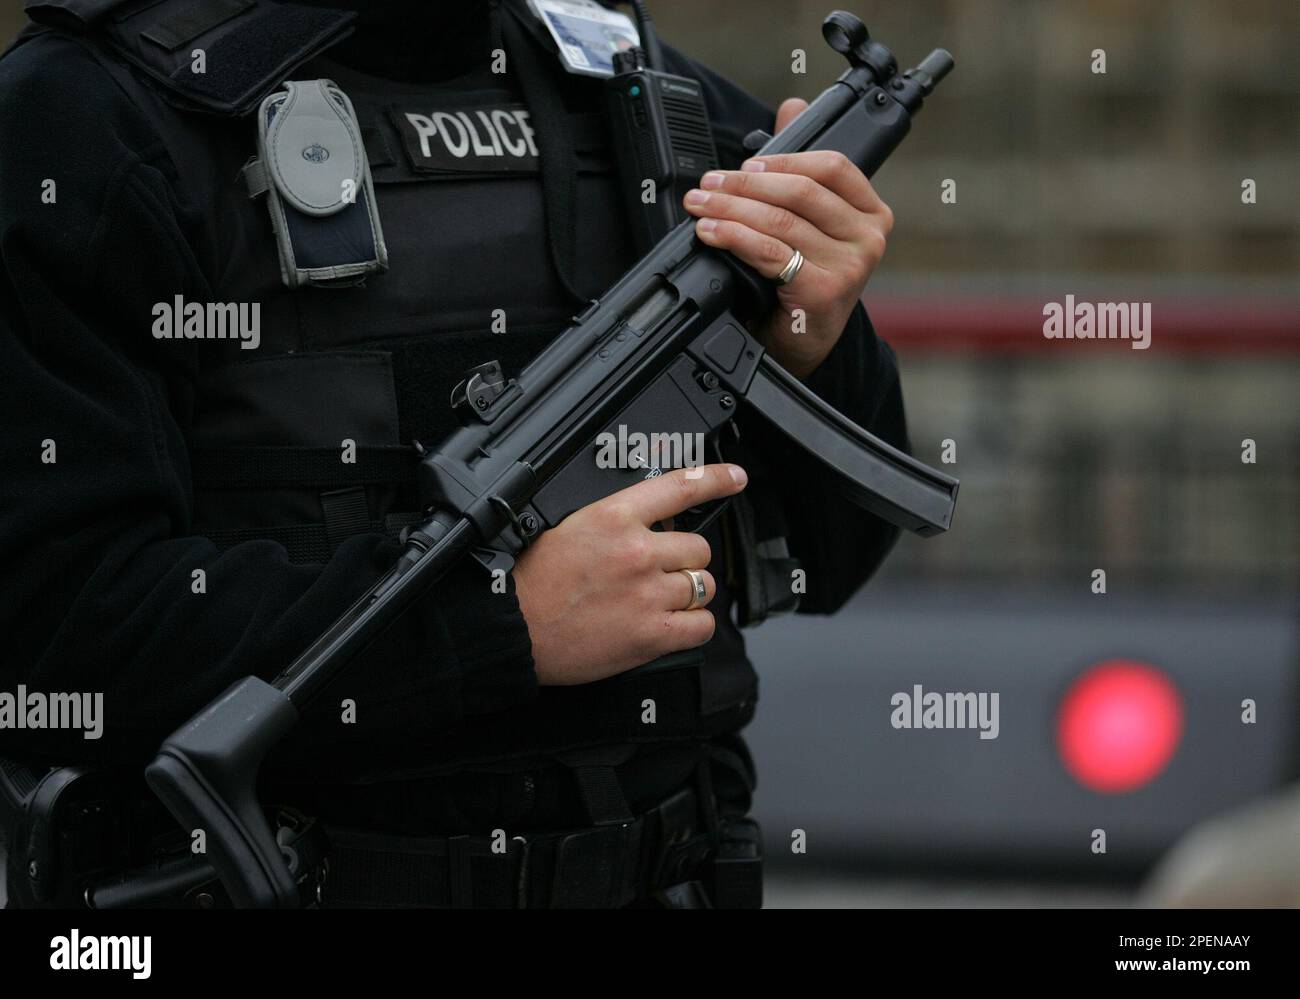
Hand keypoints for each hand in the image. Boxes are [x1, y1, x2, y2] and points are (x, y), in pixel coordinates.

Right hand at [512, 463, 747, 684]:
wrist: (512, 629)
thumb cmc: (531, 583)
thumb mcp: (568, 528)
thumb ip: (614, 522)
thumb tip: (650, 524)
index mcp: (613, 517)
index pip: (679, 488)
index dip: (715, 480)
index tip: (735, 478)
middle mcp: (637, 552)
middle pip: (698, 548)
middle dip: (684, 559)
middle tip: (658, 572)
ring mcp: (648, 594)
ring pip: (703, 586)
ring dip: (688, 592)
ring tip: (658, 599)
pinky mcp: (651, 634)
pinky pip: (702, 625)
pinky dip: (693, 626)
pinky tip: (672, 625)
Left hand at [682, 98, 893, 378]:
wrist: (802, 344)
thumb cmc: (805, 282)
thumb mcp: (807, 223)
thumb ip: (801, 166)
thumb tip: (791, 105)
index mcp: (870, 212)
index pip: (833, 167)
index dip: (785, 160)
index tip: (746, 166)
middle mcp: (868, 237)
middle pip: (800, 193)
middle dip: (744, 186)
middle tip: (707, 185)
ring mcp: (850, 266)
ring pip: (780, 222)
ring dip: (730, 210)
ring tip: (699, 206)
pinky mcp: (824, 290)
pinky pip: (770, 253)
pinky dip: (734, 238)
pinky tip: (711, 233)